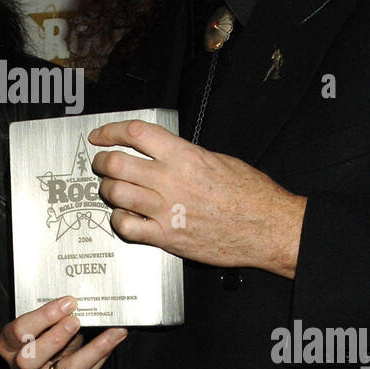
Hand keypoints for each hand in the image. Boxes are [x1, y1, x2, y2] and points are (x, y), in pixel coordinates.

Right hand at [0, 296, 126, 368]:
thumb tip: (78, 302)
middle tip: (76, 320)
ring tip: (113, 332)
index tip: (67, 302)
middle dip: (57, 337)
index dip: (44, 316)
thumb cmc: (40, 339)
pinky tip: (114, 341)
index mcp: (8, 346)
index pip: (20, 331)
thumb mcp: (38, 327)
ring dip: (93, 349)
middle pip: (32, 357)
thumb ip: (52, 317)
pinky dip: (102, 356)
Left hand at [89, 119, 306, 276]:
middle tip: (101, 162)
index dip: (110, 131)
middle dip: (102, 161)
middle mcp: (171, 180)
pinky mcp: (166, 237)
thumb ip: (184, 155)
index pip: (135, 133)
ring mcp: (166, 210)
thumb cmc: (252, 195)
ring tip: (112, 189)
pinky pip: (126, 226)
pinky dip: (119, 219)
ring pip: (115, 193)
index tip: (101, 135)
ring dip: (107, 189)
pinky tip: (125, 216)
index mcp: (184, 156)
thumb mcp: (218, 160)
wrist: (268, 228)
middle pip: (117, 163)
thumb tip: (162, 152)